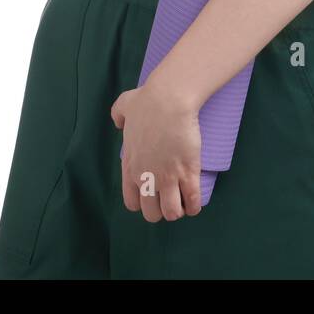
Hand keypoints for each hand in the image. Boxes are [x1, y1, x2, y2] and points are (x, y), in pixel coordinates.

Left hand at [111, 78, 203, 221]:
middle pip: (152, 213)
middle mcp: (146, 178)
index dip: (143, 201)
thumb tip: (120, 121)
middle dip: (161, 210)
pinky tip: (196, 202)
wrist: (169, 100)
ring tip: (184, 201)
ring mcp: (168, 177)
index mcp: (130, 167)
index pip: (132, 202)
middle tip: (170, 198)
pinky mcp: (188, 172)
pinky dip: (195, 206)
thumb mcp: (124, 107)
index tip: (153, 193)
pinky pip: (193, 200)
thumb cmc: (147, 102)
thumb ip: (118, 115)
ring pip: (172, 212)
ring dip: (178, 210)